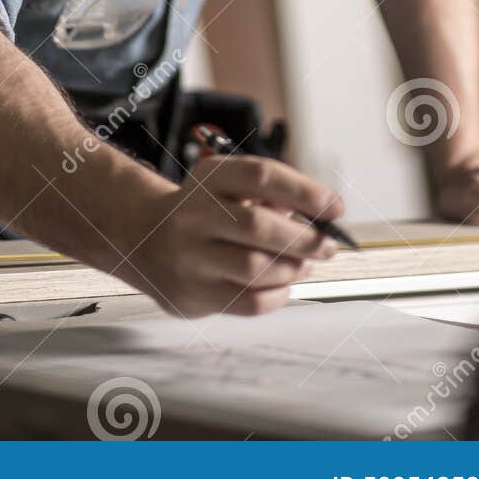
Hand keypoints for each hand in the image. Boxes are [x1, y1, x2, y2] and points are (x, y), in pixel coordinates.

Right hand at [122, 154, 343, 317]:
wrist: (143, 238)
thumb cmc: (202, 210)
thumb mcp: (226, 185)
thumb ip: (269, 195)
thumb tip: (323, 215)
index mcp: (208, 177)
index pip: (261, 175)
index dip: (304, 190)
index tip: (335, 206)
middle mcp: (193, 215)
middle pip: (260, 226)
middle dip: (305, 238)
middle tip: (328, 245)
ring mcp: (189, 258)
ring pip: (256, 268)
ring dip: (293, 268)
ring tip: (306, 264)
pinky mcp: (192, 295)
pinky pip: (248, 302)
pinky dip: (277, 295)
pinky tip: (283, 284)